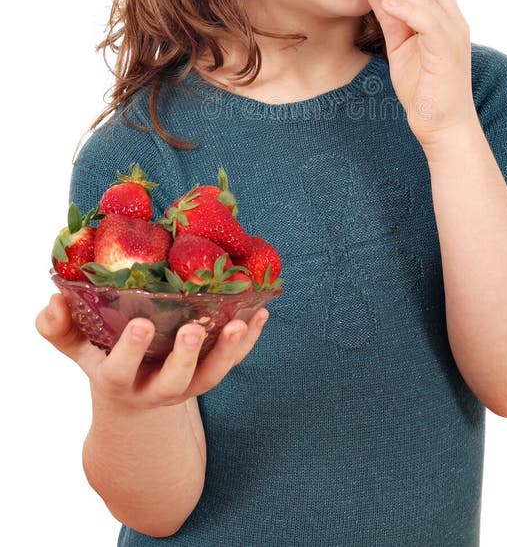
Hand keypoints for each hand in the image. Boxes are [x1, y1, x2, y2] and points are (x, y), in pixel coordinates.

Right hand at [35, 293, 268, 409]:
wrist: (133, 401)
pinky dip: (249, 339)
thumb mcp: (77, 348)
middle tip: (194, 328)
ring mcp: (187, 384)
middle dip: (184, 355)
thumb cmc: (104, 360)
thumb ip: (59, 328)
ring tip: (241, 322)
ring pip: (211, 375)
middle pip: (174, 380)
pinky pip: (233, 360)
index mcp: (120, 381)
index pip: (121, 371)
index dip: (131, 352)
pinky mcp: (209, 374)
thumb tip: (52, 300)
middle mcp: (156, 388)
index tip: (141, 325)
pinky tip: (260, 312)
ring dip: (228, 350)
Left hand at [356, 0, 477, 149]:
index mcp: (445, 15)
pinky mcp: (446, 52)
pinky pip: (427, 21)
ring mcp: (453, 35)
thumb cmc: (423, 88)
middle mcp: (454, 19)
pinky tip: (384, 0)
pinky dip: (405, 7)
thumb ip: (392, 17)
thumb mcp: (401, 45)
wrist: (441, 125)